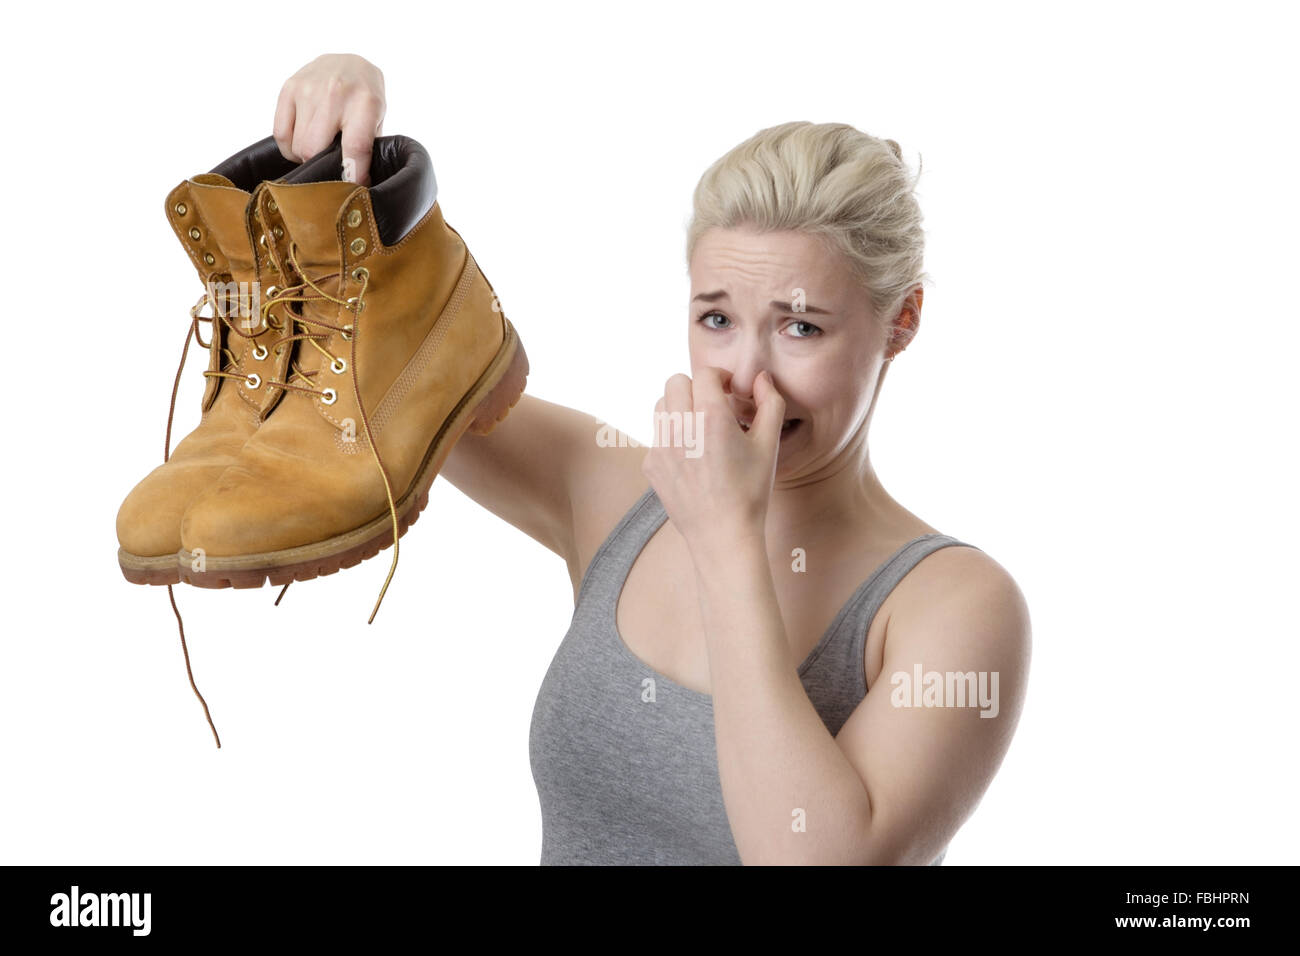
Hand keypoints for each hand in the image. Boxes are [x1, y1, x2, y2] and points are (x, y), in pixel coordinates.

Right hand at [273, 53, 385, 184]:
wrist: (350, 61)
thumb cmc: (366, 98)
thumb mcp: (377, 120)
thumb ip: (367, 149)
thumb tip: (355, 186)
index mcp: (365, 102)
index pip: (355, 148)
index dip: (352, 176)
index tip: (352, 190)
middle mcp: (335, 93)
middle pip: (314, 150)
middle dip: (320, 167)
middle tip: (329, 165)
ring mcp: (308, 89)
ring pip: (296, 146)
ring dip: (305, 157)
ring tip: (317, 150)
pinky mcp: (289, 88)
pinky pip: (280, 134)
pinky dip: (289, 147)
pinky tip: (301, 141)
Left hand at [642, 367, 785, 561]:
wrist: (722, 534)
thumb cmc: (750, 491)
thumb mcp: (769, 445)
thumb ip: (770, 404)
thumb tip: (762, 379)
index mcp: (710, 418)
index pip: (705, 374)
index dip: (720, 377)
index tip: (730, 391)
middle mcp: (680, 428)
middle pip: (675, 381)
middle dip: (695, 387)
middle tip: (713, 405)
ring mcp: (661, 446)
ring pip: (662, 405)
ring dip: (680, 407)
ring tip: (700, 428)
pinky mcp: (651, 464)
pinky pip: (658, 435)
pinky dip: (673, 436)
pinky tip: (692, 456)